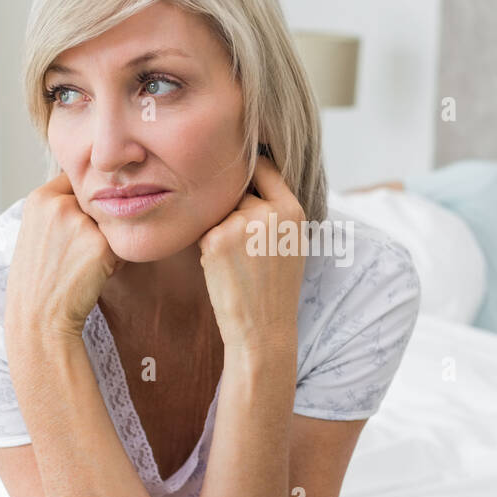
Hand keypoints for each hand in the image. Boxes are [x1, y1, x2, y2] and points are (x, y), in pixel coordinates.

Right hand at [5, 171, 126, 343]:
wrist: (39, 318)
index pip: (76, 183)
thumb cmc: (39, 280)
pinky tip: (94, 275)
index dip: (83, 203)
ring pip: (111, 224)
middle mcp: (60, 205)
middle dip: (95, 224)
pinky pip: (120, 246)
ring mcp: (81, 223)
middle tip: (77, 253)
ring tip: (83, 265)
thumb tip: (95, 196)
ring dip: (106, 242)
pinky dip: (115, 261)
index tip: (78, 224)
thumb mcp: (36, 233)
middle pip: (96, 203)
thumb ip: (59, 210)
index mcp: (40, 198)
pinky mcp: (101, 245)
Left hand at [197, 154, 305, 353]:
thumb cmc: (275, 288)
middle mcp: (269, 212)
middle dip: (234, 211)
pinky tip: (224, 269)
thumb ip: (278, 211)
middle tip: (245, 249)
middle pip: (237, 192)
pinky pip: (204, 229)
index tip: (238, 171)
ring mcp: (241, 224)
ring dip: (220, 229)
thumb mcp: (292, 243)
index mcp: (292, 211)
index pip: (266, 169)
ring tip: (237, 262)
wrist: (263, 328)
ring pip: (219, 212)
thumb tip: (250, 175)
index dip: (250, 168)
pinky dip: (208, 246)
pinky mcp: (215, 238)